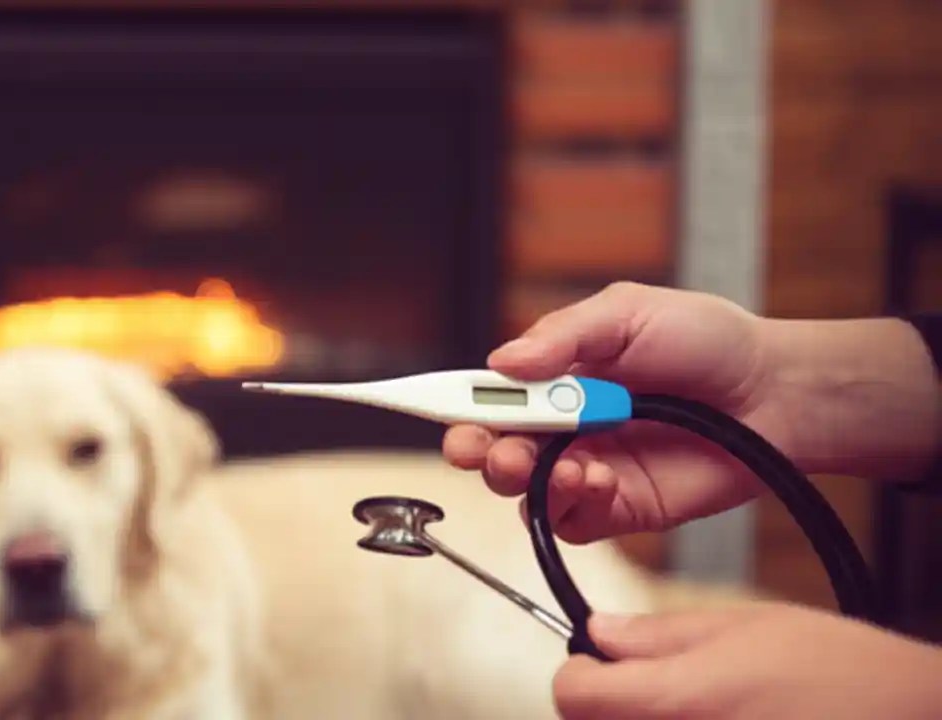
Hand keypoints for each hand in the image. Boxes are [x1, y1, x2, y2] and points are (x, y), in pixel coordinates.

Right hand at [444, 281, 781, 541]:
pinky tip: (598, 480)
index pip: (487, 394)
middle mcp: (563, 427)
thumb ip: (562, 336)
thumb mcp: (627, 313)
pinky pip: (571, 521)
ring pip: (525, 492)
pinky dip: (570, 506)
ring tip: (564, 465)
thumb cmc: (706, 340)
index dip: (453, 403)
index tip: (421, 406)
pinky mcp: (620, 508)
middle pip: (494, 449)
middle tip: (489, 450)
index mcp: (554, 377)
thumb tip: (500, 362)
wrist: (775, 392)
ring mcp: (588, 469)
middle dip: (479, 452)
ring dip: (528, 481)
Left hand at [554, 602, 941, 719]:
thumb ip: (661, 635)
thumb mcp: (748, 627)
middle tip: (660, 687)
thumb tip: (599, 632)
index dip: (579, 672)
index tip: (598, 663)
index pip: (572, 695)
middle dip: (615, 705)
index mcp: (676, 702)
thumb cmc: (845, 675)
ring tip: (707, 709)